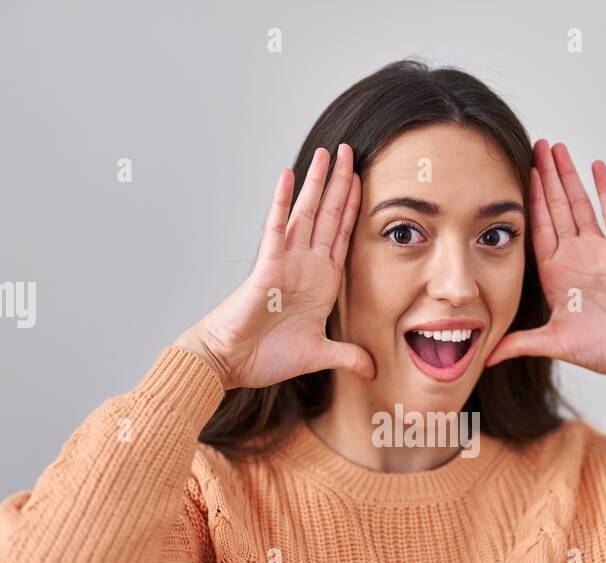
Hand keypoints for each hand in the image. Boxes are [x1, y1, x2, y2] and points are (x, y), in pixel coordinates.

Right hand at [175, 144, 374, 389]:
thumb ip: (347, 355)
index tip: (365, 182)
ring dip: (317, 183)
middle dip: (341, 184)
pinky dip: (282, 202)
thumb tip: (373, 368)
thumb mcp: (318, 355)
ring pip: (306, 214)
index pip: (342, 237)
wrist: (232, 363)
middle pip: (328, 216)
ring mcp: (286, 263)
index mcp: (320, 282)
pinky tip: (289, 176)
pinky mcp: (266, 266)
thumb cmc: (266, 357)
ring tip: (328, 153)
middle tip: (351, 151)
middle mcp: (305, 266)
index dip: (354, 210)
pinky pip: (276, 228)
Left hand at [484, 139, 605, 383]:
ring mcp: (600, 249)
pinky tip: (596, 167)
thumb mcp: (552, 344)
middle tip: (536, 145)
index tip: (520, 174)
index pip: (538, 227)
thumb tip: (487, 358)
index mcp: (556, 273)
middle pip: (556, 207)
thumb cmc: (601, 350)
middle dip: (546, 176)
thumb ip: (519, 344)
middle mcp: (575, 255)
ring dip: (569, 176)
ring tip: (558, 148)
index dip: (529, 201)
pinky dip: (605, 189)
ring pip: (581, 203)